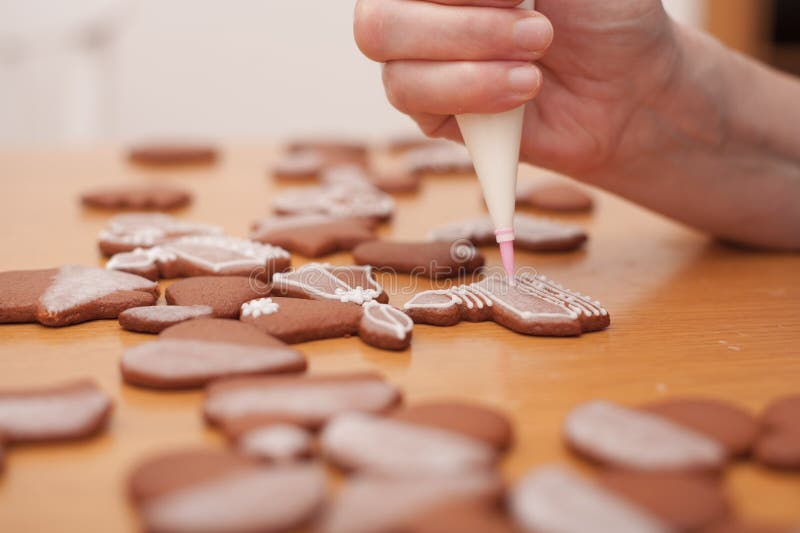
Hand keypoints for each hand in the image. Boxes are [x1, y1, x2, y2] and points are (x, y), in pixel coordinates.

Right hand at [354, 0, 680, 177]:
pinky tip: (522, 90)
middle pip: (377, 19)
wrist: (630, 85)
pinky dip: (473, 93)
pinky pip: (417, 105)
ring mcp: (421, 63)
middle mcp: (423, 12)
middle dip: (463, 27)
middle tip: (536, 31)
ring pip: (394, 67)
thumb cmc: (603, 14)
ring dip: (472, 61)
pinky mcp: (435, 114)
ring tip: (535, 64)